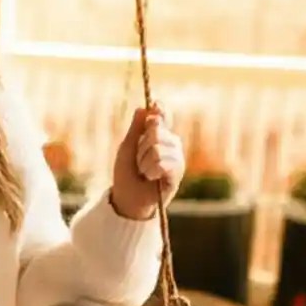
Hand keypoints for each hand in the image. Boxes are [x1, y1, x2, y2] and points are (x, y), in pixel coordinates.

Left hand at [110, 103, 184, 219]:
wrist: (128, 198)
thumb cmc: (126, 173)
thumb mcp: (127, 148)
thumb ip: (136, 129)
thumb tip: (143, 107)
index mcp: (158, 135)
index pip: (164, 116)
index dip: (160, 110)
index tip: (154, 108)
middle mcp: (171, 143)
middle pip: (157, 130)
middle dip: (141, 146)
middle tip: (138, 160)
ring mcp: (176, 157)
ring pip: (158, 147)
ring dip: (144, 162)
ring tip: (144, 172)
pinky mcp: (178, 171)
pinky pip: (163, 162)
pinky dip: (151, 170)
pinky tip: (151, 177)